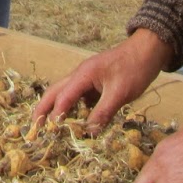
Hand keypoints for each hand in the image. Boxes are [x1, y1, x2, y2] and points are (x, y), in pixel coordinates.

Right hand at [33, 28, 169, 132]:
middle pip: (55, 92)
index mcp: (83, 75)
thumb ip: (103, 112)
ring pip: (66, 94)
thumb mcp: (119, 93)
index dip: (55, 115)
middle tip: (33, 126)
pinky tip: (77, 120)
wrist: (149, 50)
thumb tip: (89, 132)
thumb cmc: (134, 68)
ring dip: (57, 108)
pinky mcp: (96, 82)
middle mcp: (80, 75)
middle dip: (43, 108)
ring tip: (49, 126)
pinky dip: (74, 108)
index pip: (64, 97)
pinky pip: (80, 96)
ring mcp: (87, 78)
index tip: (49, 132)